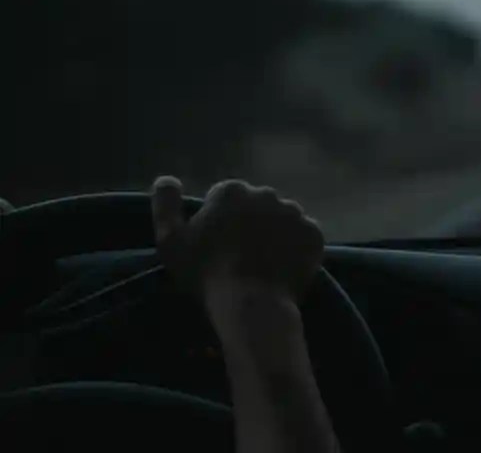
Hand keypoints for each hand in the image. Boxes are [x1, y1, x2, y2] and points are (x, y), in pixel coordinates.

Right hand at [150, 176, 324, 318]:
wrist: (252, 302)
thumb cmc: (206, 272)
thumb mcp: (170, 241)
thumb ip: (165, 205)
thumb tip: (165, 178)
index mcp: (232, 190)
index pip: (225, 197)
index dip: (219, 221)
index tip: (216, 244)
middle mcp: (267, 193)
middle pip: (256, 205)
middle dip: (250, 222)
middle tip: (241, 254)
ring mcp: (295, 212)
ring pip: (282, 219)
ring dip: (275, 233)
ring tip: (264, 262)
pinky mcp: (315, 233)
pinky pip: (304, 236)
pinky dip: (296, 247)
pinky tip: (284, 266)